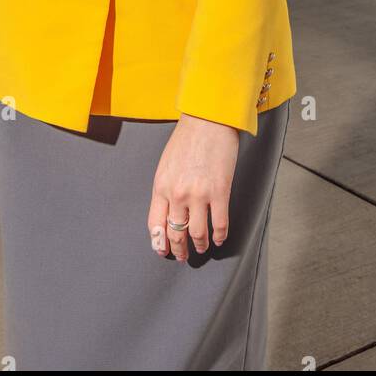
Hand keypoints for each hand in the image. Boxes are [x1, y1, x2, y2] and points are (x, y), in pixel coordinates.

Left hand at [147, 113, 239, 260]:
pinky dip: (220, 236)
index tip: (164, 250)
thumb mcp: (166, 163)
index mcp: (161, 186)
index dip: (160, 242)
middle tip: (183, 256)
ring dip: (200, 245)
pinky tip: (219, 238)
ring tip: (203, 248)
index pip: (155, 224)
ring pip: (197, 234)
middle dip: (179, 249)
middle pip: (175, 233)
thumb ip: (165, 188)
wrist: (208, 119)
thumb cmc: (188, 138)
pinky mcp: (220, 192)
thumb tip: (169, 211)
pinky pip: (219, 224)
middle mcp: (177, 194)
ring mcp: (199, 195)